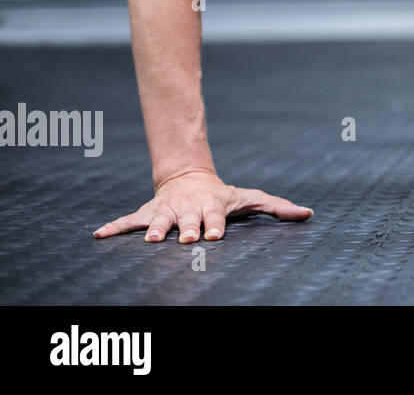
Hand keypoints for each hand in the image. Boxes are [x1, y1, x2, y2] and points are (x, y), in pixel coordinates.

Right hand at [93, 169, 312, 242]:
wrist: (189, 179)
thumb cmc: (222, 196)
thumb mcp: (251, 198)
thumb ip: (277, 207)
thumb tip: (308, 214)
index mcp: (211, 208)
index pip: (214, 219)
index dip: (214, 227)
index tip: (214, 236)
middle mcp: (187, 210)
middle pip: (187, 221)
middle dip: (186, 230)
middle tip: (185, 239)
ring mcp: (166, 212)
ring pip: (158, 222)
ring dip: (154, 230)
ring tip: (150, 240)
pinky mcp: (147, 214)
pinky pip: (127, 221)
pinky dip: (113, 227)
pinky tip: (98, 235)